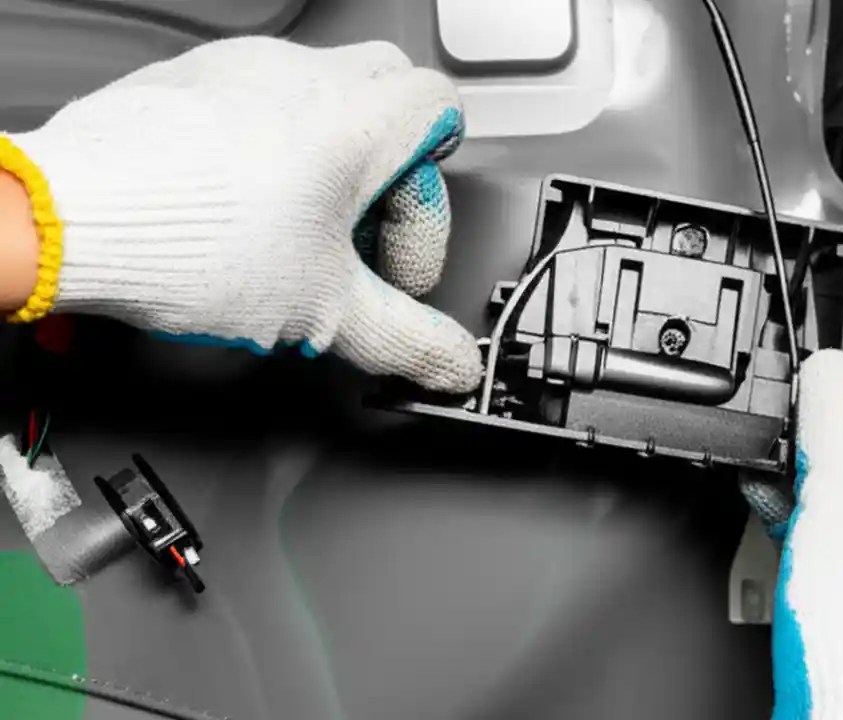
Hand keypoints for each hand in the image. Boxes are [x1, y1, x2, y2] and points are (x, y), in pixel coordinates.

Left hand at [0, 38, 480, 391]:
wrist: (74, 220)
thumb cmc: (191, 245)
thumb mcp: (326, 311)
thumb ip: (405, 339)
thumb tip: (448, 362)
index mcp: (358, 121)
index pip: (443, 118)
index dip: (432, 205)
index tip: (396, 264)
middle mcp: (307, 78)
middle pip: (392, 99)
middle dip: (390, 175)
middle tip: (358, 240)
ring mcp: (245, 70)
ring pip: (325, 98)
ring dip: (330, 164)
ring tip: (293, 235)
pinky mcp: (192, 78)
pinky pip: (259, 101)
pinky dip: (271, 150)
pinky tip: (241, 212)